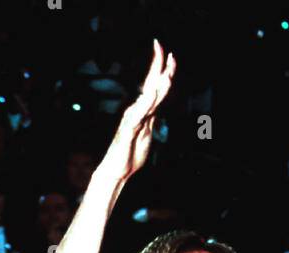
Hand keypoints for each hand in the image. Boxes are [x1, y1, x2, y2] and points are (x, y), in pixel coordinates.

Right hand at [100, 39, 175, 186]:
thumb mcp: (147, 132)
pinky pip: (138, 116)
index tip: (170, 56)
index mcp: (144, 111)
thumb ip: (152, 117)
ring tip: (166, 72)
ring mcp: (132, 119)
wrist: (117, 170)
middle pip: (151, 86)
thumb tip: (157, 106)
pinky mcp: (128, 130)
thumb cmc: (131, 152)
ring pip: (147, 99)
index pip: (154, 87)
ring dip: (157, 85)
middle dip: (158, 67)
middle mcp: (137, 110)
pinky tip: (151, 96)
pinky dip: (145, 105)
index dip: (162, 70)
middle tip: (161, 47)